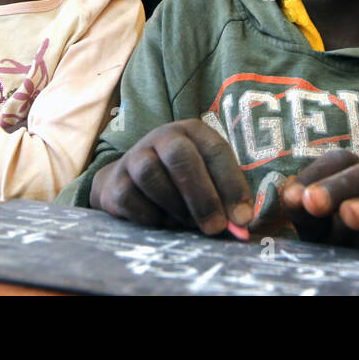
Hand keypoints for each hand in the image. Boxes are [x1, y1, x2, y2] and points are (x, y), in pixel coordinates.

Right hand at [91, 119, 252, 234]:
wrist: (131, 183)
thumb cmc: (182, 184)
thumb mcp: (208, 184)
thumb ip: (225, 203)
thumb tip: (240, 227)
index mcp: (193, 132)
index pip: (216, 151)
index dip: (232, 185)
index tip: (242, 218)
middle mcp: (163, 136)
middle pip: (180, 157)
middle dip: (202, 196)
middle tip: (215, 227)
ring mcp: (135, 156)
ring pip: (152, 176)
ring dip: (175, 207)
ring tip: (187, 223)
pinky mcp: (116, 181)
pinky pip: (132, 199)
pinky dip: (151, 217)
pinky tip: (161, 221)